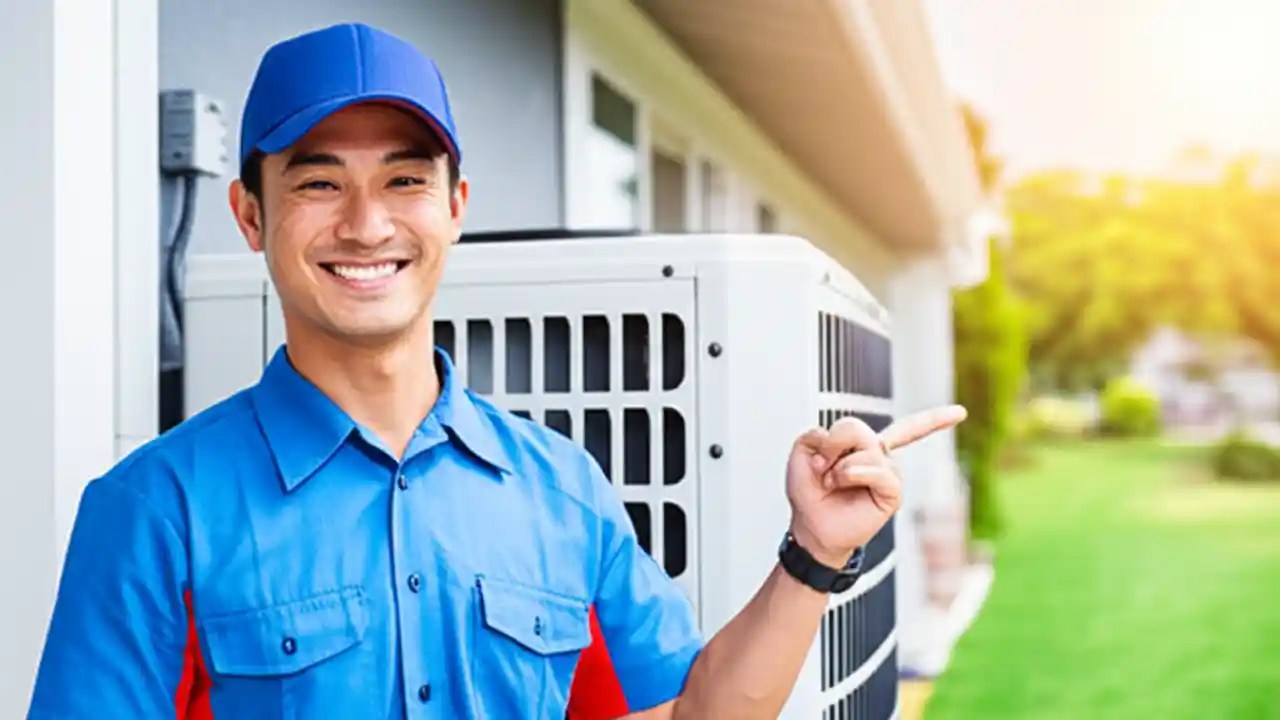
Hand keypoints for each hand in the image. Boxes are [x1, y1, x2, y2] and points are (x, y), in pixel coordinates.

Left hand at [785, 406, 967, 567]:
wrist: (811, 528)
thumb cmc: (810, 494)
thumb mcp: (801, 455)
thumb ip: (815, 434)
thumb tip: (837, 439)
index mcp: (866, 447)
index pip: (904, 429)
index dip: (934, 419)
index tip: (960, 414)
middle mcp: (882, 458)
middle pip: (858, 427)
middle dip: (832, 443)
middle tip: (822, 466)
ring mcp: (889, 475)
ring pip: (867, 449)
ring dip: (839, 466)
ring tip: (832, 482)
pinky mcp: (892, 493)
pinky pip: (880, 471)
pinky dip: (856, 472)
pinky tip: (844, 481)